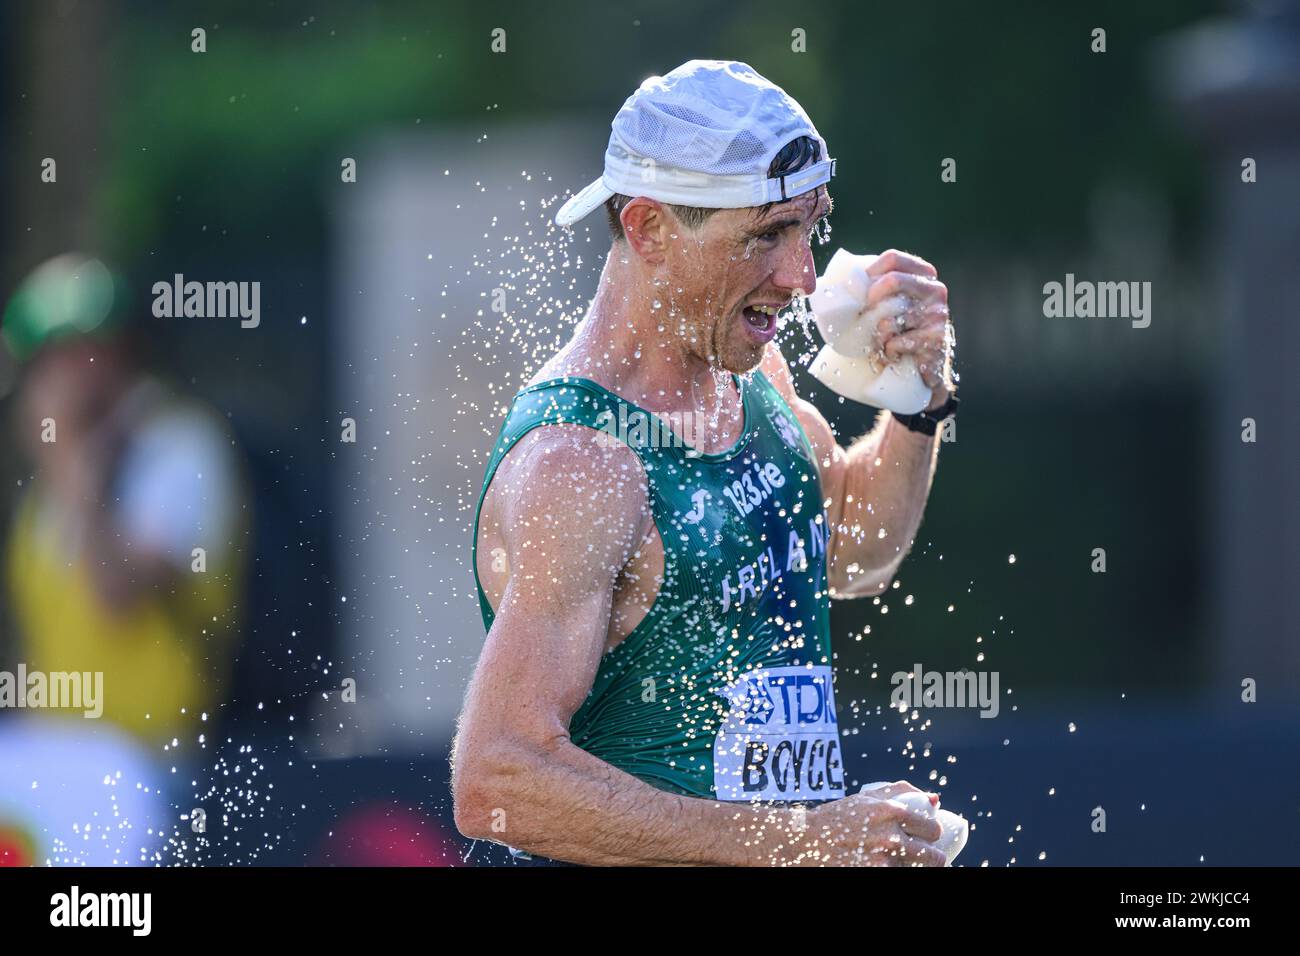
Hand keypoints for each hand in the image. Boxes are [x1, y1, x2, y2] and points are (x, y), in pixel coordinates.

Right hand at [797, 781, 945, 866]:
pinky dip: (895, 871)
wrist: (805, 841)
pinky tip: (886, 866)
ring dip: (913, 867)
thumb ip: (900, 792)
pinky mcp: (874, 875)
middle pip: (934, 857)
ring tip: (902, 861)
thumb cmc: (836, 818)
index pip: (932, 829)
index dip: (933, 834)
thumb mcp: (866, 798)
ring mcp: (883, 862)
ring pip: (917, 870)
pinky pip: (898, 874)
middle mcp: (891, 837)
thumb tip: (934, 798)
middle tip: (924, 856)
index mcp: (891, 812)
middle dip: (934, 858)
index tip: (928, 836)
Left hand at [863, 249, 954, 410]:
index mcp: (923, 274)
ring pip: (889, 318)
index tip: (857, 290)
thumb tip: (836, 284)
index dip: (869, 271)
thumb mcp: (890, 306)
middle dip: (870, 298)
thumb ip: (877, 290)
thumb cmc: (898, 333)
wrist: (920, 370)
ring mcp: (938, 313)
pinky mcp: (936, 338)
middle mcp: (934, 289)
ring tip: (882, 343)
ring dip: (877, 335)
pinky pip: (897, 342)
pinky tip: (893, 355)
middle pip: (893, 280)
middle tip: (863, 315)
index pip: (893, 259)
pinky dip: (888, 352)